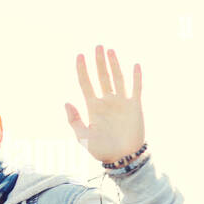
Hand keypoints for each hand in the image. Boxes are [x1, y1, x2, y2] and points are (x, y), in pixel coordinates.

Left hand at [65, 45, 145, 164]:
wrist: (122, 157)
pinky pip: (136, 88)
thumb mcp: (83, 136)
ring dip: (114, 64)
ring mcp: (121, 102)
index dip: (82, 70)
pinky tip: (135, 65)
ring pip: (117, 78)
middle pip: (102, 76)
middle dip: (98, 62)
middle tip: (97, 46)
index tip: (79, 56)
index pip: (86, 83)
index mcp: (92, 107)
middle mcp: (106, 101)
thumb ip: (74, 120)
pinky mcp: (135, 106)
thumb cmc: (101, 149)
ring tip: (110, 50)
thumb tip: (67, 102)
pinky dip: (136, 77)